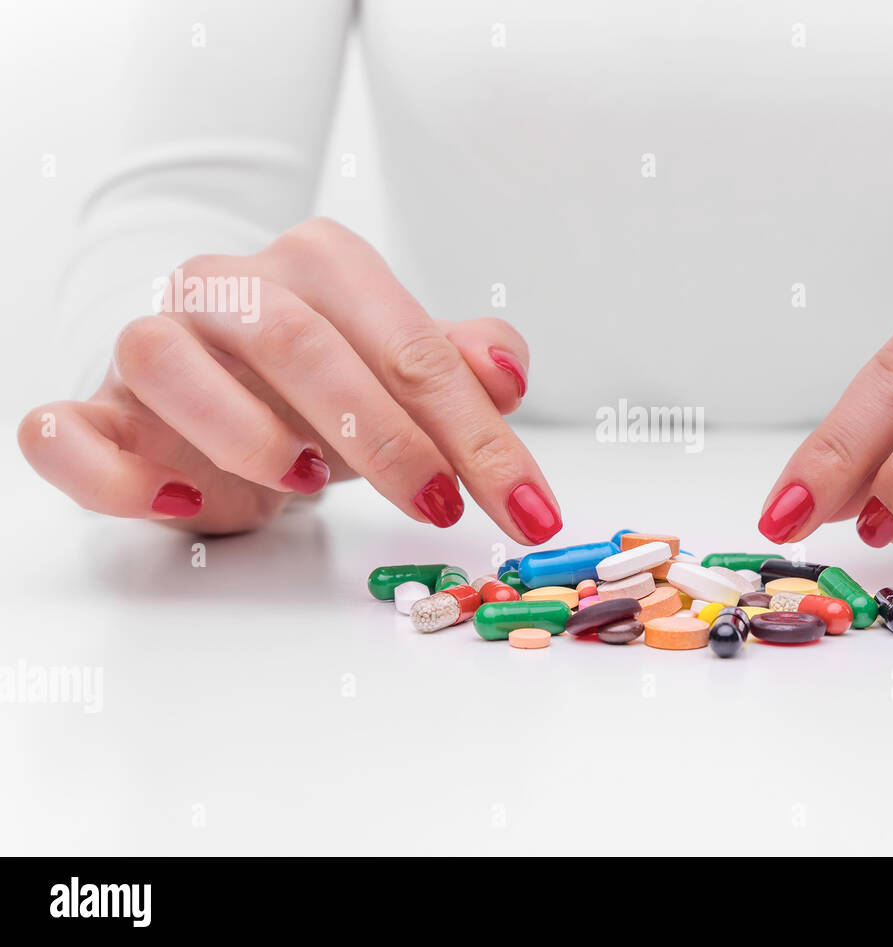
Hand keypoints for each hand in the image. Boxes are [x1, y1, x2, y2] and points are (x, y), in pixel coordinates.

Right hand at [18, 218, 562, 541]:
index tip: (526, 507)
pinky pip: (64, 430)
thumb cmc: (329, 389)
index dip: (477, 432)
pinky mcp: (95, 409)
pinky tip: (185, 504)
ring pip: (165, 357)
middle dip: (385, 436)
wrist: (227, 402)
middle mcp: (227, 286)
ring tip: (306, 481)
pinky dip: (115, 473)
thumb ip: (458, 364)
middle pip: (298, 341)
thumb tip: (507, 369)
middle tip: (439, 506)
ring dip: (243, 431)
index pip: (409, 344)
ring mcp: (151, 343)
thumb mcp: (405, 374)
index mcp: (319, 265)